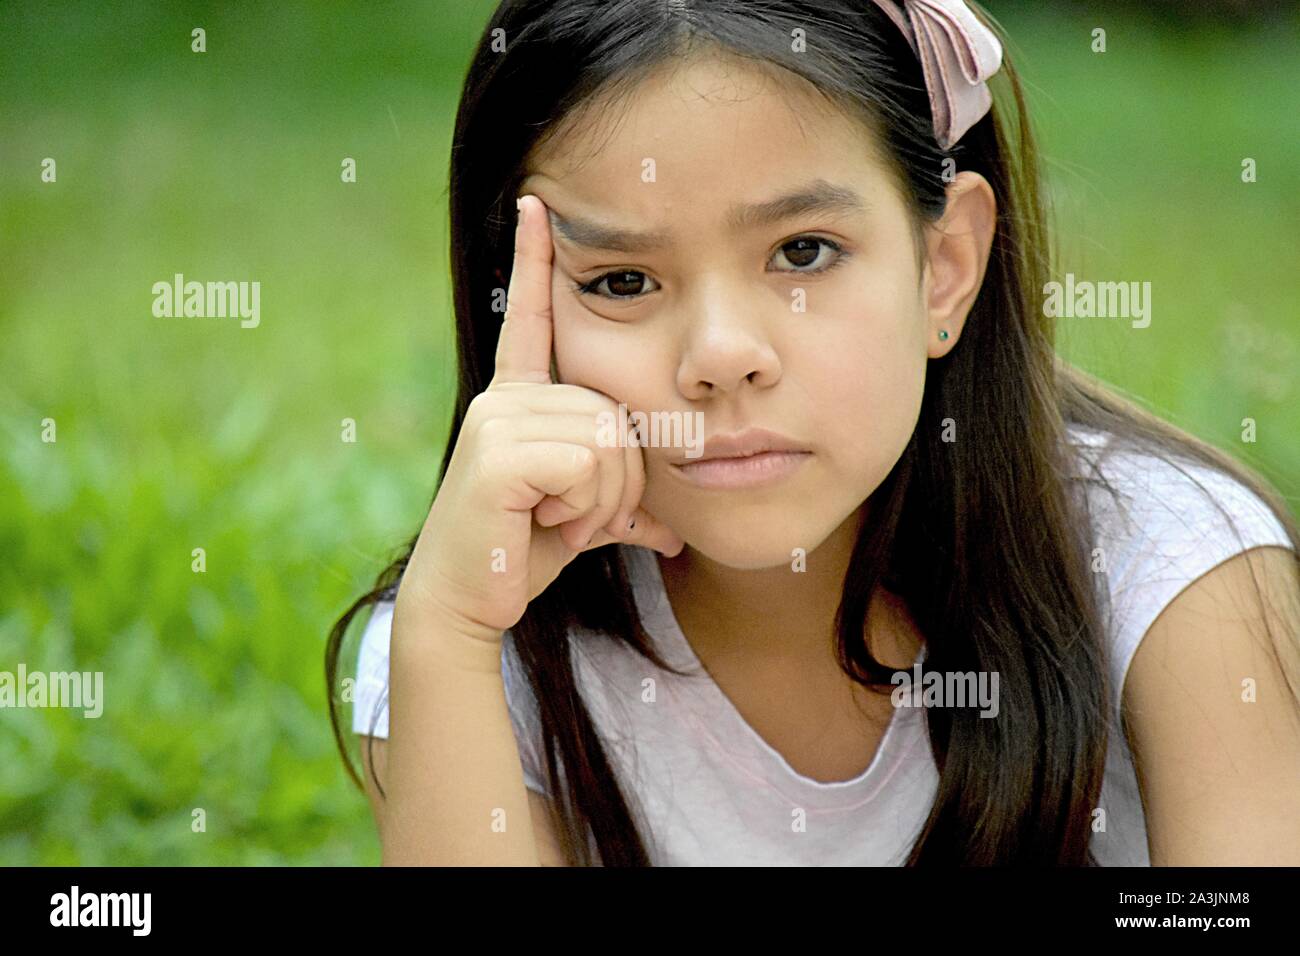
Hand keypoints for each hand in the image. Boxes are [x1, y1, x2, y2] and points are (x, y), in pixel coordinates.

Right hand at [396, 194, 684, 637]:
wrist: (466, 601)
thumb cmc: (522, 553)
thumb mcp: (583, 519)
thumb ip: (624, 506)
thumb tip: (678, 532)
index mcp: (520, 401)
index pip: (531, 319)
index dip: (534, 261)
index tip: (534, 202)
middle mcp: (504, 399)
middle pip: (617, 415)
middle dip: (619, 485)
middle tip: (576, 520)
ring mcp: (497, 419)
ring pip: (607, 443)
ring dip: (601, 503)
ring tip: (556, 522)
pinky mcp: (499, 451)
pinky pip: (585, 466)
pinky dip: (583, 510)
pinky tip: (543, 525)